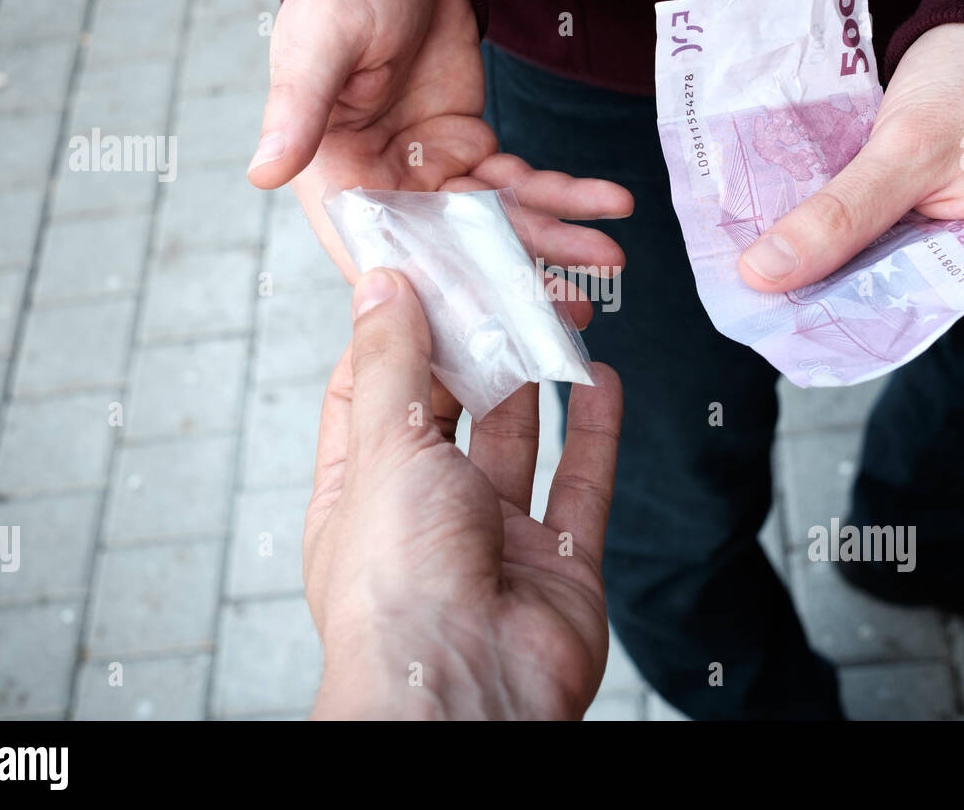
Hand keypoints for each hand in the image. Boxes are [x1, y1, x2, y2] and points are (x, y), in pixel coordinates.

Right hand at [249, 0, 631, 327]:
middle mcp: (384, 191)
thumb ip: (297, 108)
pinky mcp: (471, 150)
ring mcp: (432, 175)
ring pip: (498, 228)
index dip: (434, 295)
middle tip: (573, 310)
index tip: (488, 326)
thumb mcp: (318, 39)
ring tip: (611, 259)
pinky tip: (609, 203)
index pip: (383, 255)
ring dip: (555, 244)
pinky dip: (566, 195)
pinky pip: (522, 184)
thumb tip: (263, 174)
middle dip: (513, 284)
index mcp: (336, 180)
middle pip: (454, 257)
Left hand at [304, 268, 622, 719]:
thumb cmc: (399, 582)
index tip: (430, 272)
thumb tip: (380, 283)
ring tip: (556, 313)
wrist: (467, 692)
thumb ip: (392, 363)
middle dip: (477, 345)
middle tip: (509, 281)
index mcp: (361, 489)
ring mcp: (494, 540)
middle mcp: (425, 512)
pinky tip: (602, 378)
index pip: (372, 389)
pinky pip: (580, 487)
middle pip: (452, 409)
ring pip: (518, 442)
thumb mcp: (384, 446)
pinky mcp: (559, 566)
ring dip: (536, 379)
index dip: (399, 328)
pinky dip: (594, 432)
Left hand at [738, 23, 963, 291]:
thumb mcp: (904, 148)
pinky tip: (818, 231)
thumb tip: (765, 274)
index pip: (925, 311)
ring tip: (783, 259)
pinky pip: (909, 242)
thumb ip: (838, 216)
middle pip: (914, 296)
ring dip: (849, 260)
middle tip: (767, 283)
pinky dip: (866, 234)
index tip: (778, 307)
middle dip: (843, 286)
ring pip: (905, 270)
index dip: (849, 312)